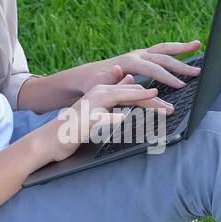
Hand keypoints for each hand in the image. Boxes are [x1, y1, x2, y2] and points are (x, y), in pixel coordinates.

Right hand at [38, 75, 173, 163]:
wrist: (49, 140)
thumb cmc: (75, 127)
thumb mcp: (97, 109)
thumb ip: (113, 94)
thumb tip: (130, 80)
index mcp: (102, 92)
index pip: (130, 92)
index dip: (150, 96)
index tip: (168, 103)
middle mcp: (97, 95)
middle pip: (129, 94)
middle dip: (152, 101)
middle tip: (171, 109)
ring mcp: (91, 107)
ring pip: (118, 100)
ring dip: (139, 102)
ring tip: (157, 106)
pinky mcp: (84, 120)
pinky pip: (101, 119)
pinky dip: (112, 118)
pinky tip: (123, 118)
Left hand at [69, 40, 203, 96]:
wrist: (87, 75)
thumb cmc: (93, 84)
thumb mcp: (98, 86)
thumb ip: (109, 80)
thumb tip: (118, 71)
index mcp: (128, 62)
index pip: (153, 70)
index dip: (168, 78)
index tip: (181, 86)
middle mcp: (136, 55)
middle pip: (163, 58)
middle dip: (181, 66)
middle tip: (197, 73)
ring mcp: (139, 54)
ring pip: (164, 49)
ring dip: (182, 48)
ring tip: (198, 44)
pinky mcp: (142, 56)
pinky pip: (161, 51)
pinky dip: (175, 50)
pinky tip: (187, 49)